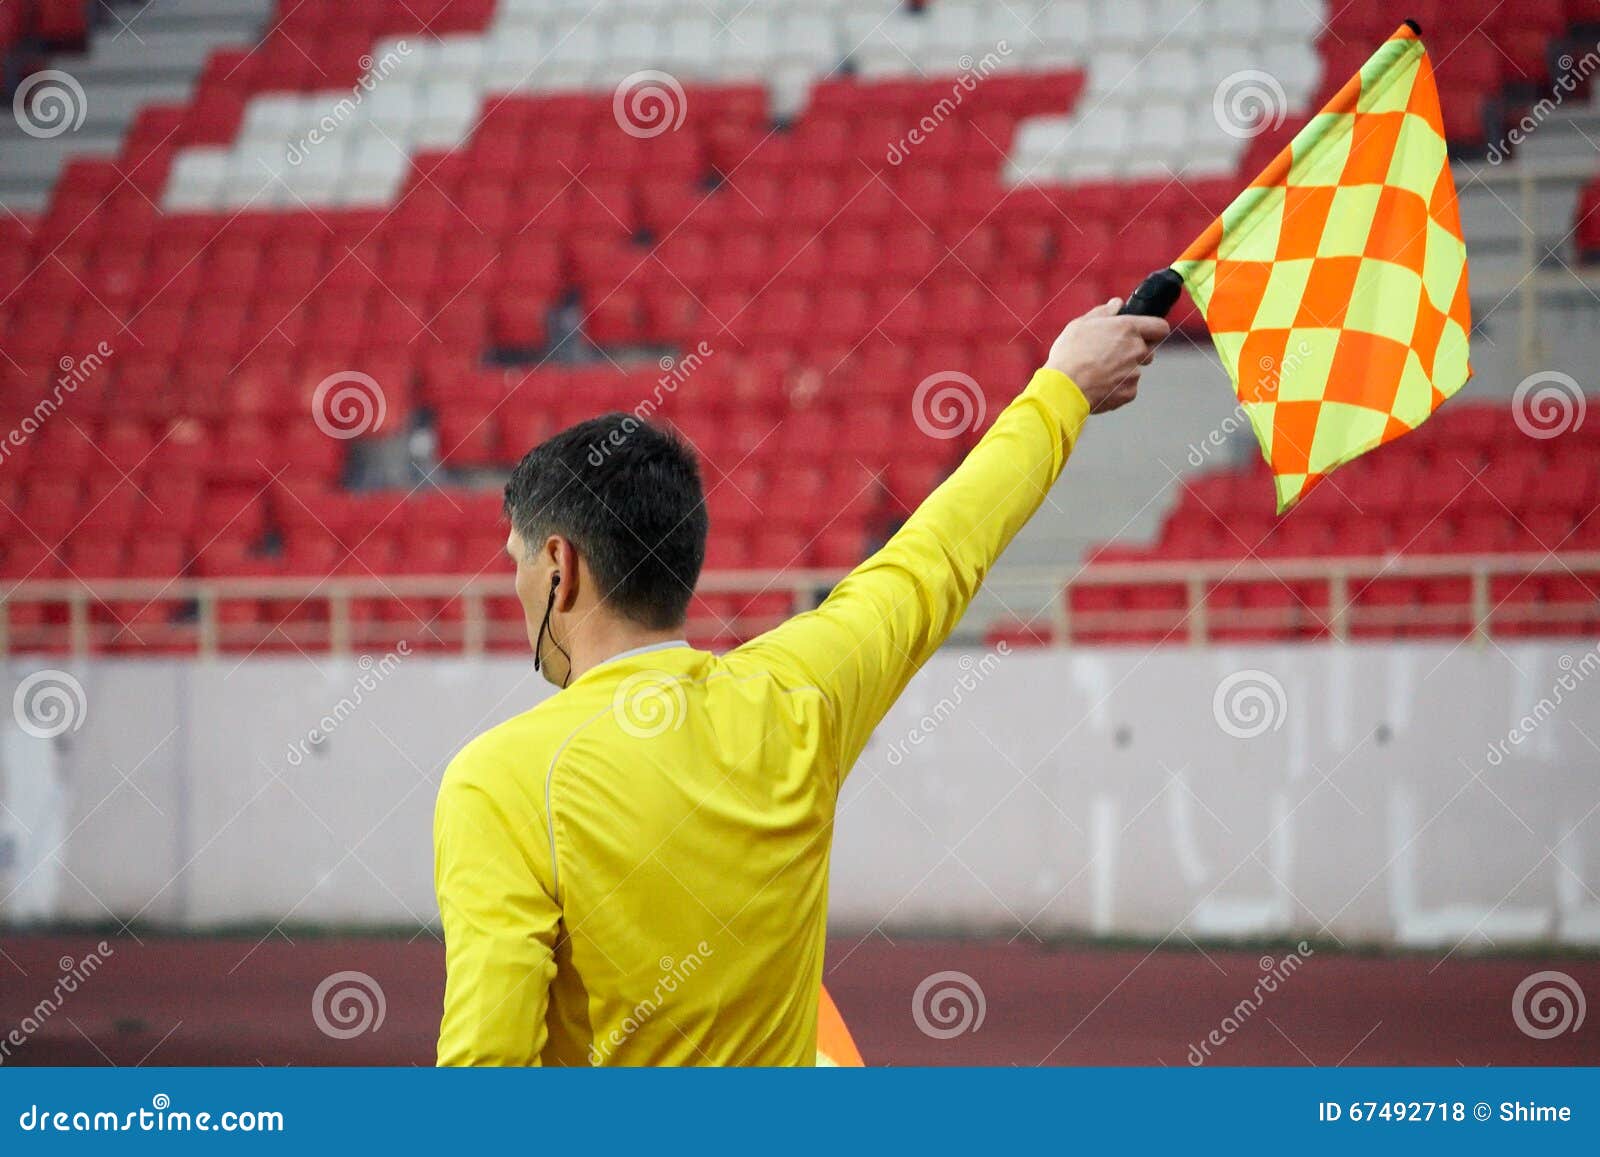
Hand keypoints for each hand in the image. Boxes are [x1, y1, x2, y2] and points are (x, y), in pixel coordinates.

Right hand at [1045, 298, 1169, 412]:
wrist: (1064, 388)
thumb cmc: (1069, 354)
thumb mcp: (1080, 324)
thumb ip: (1103, 312)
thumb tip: (1117, 304)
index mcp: (1127, 328)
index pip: (1160, 327)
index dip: (1155, 330)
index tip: (1147, 334)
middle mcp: (1136, 349)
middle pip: (1147, 350)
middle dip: (1133, 351)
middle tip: (1110, 354)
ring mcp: (1134, 372)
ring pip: (1135, 369)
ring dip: (1123, 370)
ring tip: (1098, 372)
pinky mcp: (1129, 392)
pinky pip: (1127, 387)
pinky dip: (1117, 387)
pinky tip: (1099, 385)